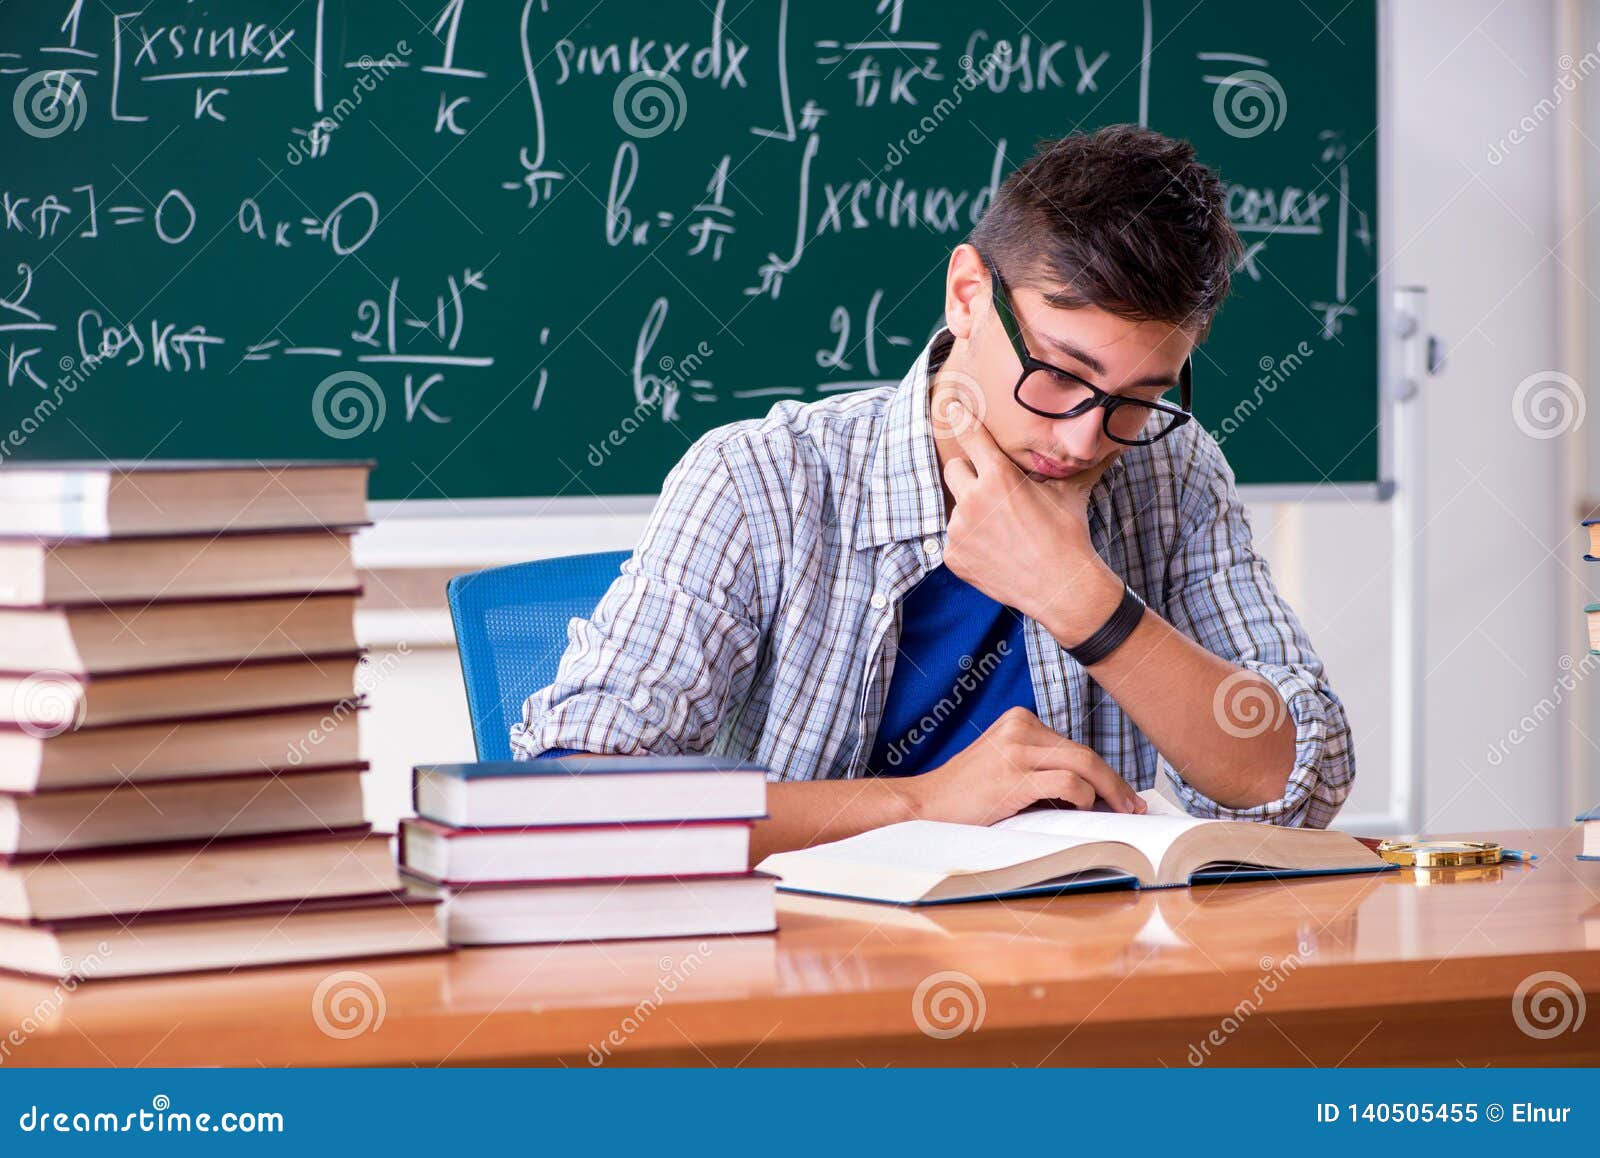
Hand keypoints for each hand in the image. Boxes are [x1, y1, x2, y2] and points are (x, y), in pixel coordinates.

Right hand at [907, 706, 1145, 826]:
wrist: (925, 805)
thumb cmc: (965, 794)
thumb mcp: (1004, 765)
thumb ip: (1039, 766)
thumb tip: (1089, 789)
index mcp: (1018, 720)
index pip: (1073, 745)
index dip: (1102, 771)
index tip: (1119, 793)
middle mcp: (1019, 727)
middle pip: (1084, 752)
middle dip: (1114, 782)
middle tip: (1133, 804)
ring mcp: (1016, 750)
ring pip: (1083, 764)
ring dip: (1109, 791)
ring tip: (1122, 811)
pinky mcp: (1014, 776)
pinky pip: (1068, 782)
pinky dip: (1085, 797)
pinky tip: (1086, 810)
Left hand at [941, 405, 1122, 642]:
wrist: (1061, 587)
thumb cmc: (1067, 534)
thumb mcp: (1071, 493)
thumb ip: (1082, 463)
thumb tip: (1117, 443)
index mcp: (998, 476)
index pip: (970, 436)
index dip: (960, 418)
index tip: (950, 406)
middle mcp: (972, 499)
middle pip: (954, 469)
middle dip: (970, 475)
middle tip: (993, 492)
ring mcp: (959, 529)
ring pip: (955, 507)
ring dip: (972, 512)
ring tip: (1002, 530)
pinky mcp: (953, 555)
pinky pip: (954, 539)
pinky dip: (970, 543)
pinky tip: (996, 551)